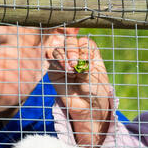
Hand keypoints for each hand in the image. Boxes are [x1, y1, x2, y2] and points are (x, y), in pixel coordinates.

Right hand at [45, 27, 113, 147]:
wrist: (88, 106)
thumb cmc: (96, 90)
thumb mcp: (96, 74)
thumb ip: (86, 62)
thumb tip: (77, 54)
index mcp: (89, 53)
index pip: (83, 41)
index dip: (83, 48)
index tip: (86, 60)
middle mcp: (76, 55)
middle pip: (69, 40)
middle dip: (71, 49)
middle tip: (75, 63)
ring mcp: (64, 62)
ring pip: (59, 49)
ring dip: (63, 57)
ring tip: (70, 71)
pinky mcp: (54, 71)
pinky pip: (51, 60)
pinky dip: (57, 63)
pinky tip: (65, 72)